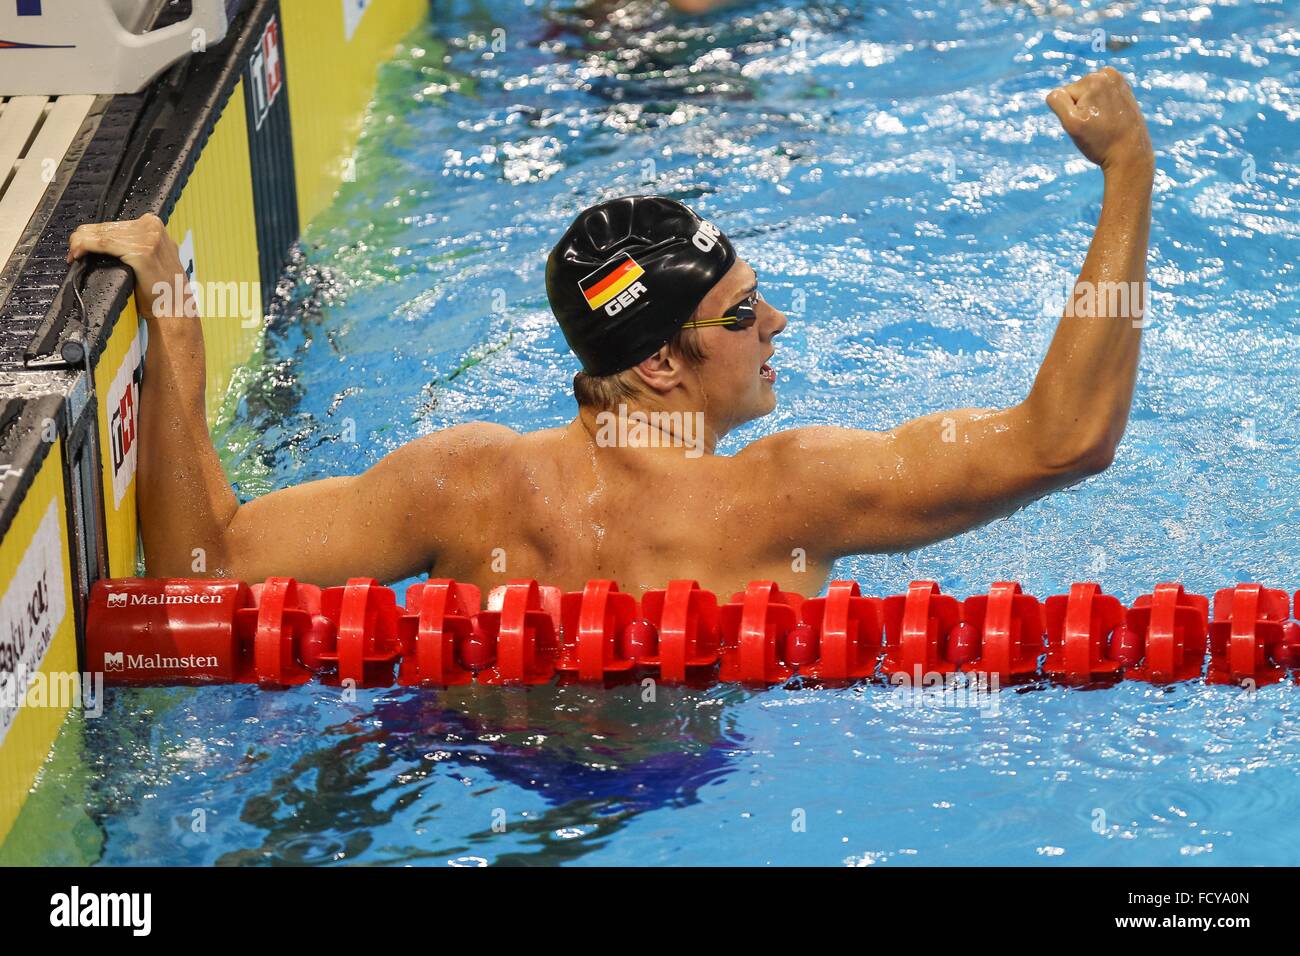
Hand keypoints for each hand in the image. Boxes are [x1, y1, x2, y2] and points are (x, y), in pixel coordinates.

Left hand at [68, 214, 194, 318]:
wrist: (174, 309)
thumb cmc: (160, 289)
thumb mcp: (152, 257)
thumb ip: (137, 244)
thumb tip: (106, 239)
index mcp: (154, 225)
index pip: (114, 223)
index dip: (94, 233)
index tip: (81, 246)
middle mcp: (152, 227)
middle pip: (106, 227)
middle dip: (84, 238)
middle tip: (73, 253)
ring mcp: (148, 238)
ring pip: (101, 234)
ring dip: (80, 244)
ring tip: (73, 255)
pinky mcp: (141, 252)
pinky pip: (103, 244)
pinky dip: (85, 247)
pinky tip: (77, 254)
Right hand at [1047, 67, 1153, 175]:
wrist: (1130, 153)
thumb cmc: (1100, 141)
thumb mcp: (1071, 123)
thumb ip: (1057, 101)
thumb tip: (1056, 92)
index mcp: (1094, 78)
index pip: (1062, 96)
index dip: (1069, 114)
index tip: (1086, 123)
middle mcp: (1108, 74)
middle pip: (1077, 93)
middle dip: (1081, 110)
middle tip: (1096, 125)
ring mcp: (1118, 81)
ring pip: (1088, 96)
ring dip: (1091, 110)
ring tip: (1104, 123)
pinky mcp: (1124, 90)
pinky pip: (1100, 98)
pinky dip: (1102, 108)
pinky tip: (1111, 119)